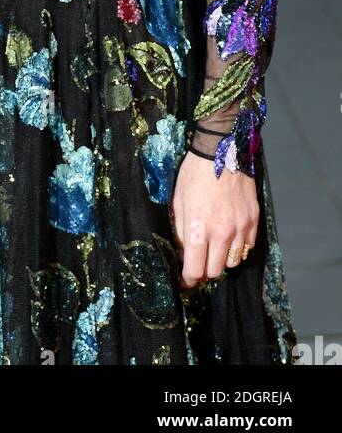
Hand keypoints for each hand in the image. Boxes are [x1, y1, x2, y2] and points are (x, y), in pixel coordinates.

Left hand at [170, 152, 258, 288]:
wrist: (221, 152)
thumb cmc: (194, 175)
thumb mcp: (178, 202)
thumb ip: (182, 231)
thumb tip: (184, 252)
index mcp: (200, 229)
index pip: (196, 270)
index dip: (188, 279)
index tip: (185, 280)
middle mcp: (222, 233)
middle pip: (215, 271)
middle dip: (204, 271)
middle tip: (198, 262)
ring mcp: (241, 228)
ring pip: (233, 262)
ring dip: (222, 260)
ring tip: (214, 248)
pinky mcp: (253, 221)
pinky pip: (247, 247)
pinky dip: (237, 248)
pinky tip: (229, 236)